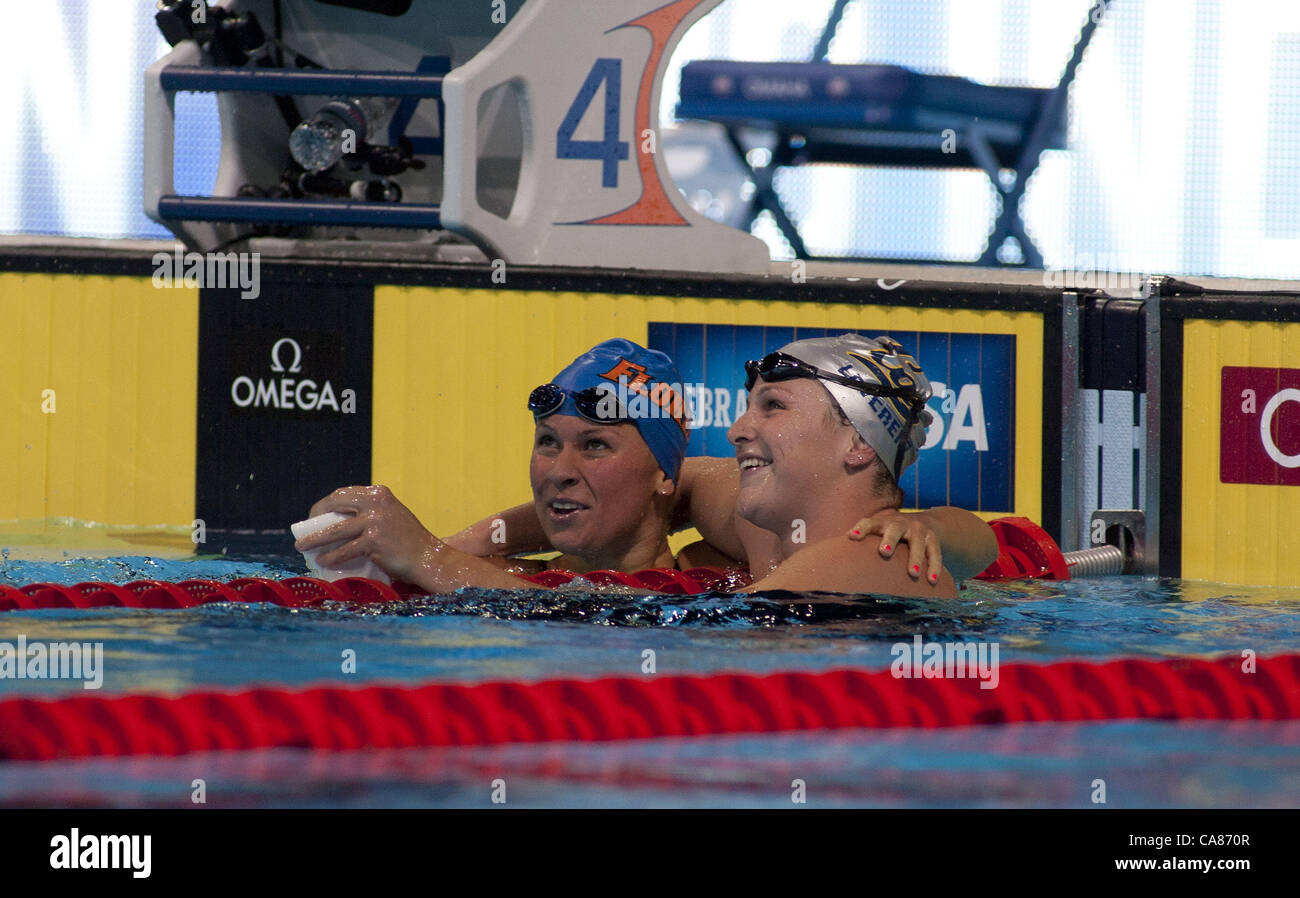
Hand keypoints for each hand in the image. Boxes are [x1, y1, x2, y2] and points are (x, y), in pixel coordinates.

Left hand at [296, 485, 437, 583]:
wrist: (428, 558)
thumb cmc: (409, 541)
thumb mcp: (391, 516)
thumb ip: (370, 512)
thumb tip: (336, 521)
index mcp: (379, 494)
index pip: (343, 494)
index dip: (324, 504)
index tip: (316, 516)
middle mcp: (376, 503)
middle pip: (334, 505)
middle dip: (315, 518)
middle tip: (305, 531)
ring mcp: (374, 521)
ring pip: (334, 531)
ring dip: (314, 540)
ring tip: (302, 546)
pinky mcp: (373, 541)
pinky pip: (344, 551)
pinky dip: (330, 557)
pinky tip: (322, 561)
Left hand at [846, 510, 942, 584]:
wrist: (926, 523)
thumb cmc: (891, 535)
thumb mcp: (879, 533)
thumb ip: (862, 544)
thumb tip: (832, 562)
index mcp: (883, 522)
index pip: (869, 523)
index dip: (861, 529)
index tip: (851, 537)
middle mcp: (901, 523)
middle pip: (895, 529)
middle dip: (889, 539)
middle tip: (884, 552)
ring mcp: (919, 531)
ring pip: (917, 543)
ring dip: (915, 558)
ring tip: (912, 574)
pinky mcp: (933, 540)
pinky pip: (935, 553)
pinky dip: (934, 566)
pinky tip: (931, 581)